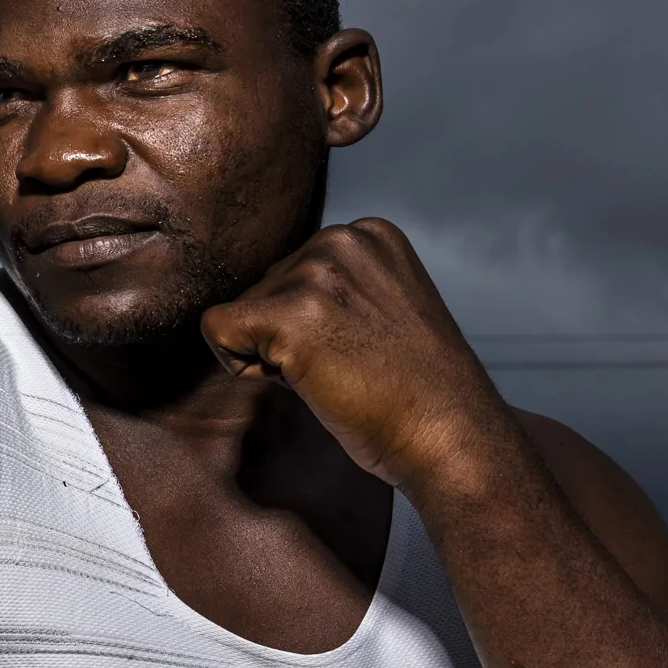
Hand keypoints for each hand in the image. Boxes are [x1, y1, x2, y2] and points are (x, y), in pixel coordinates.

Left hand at [198, 218, 512, 491]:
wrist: (450, 435)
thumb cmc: (415, 392)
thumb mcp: (380, 311)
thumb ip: (332, 290)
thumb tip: (261, 303)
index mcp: (368, 233)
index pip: (290, 273)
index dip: (308, 325)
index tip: (359, 349)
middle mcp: (342, 239)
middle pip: (260, 290)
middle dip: (285, 338)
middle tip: (346, 368)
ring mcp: (317, 273)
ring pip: (239, 313)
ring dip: (270, 356)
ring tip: (334, 375)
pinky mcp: (290, 314)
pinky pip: (217, 330)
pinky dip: (239, 365)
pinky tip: (299, 382)